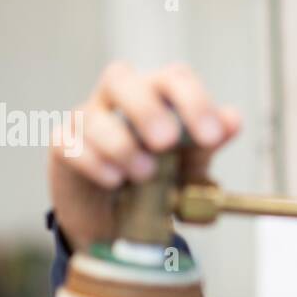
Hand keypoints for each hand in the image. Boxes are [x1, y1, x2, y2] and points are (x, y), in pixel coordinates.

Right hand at [48, 61, 242, 250]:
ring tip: (145, 175)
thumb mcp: (191, 165)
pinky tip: (114, 181)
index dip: (194, 101)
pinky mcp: (64, 147)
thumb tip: (232, 120)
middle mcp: (118, 99)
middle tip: (167, 142)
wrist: (119, 219)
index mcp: (157, 95)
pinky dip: (93, 163)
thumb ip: (208, 143)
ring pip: (93, 116)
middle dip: (146, 109)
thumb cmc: (159, 179)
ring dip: (121, 145)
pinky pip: (70, 146)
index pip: (173, 77)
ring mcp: (86, 120)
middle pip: (121, 78)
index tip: (212, 137)